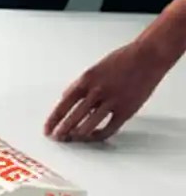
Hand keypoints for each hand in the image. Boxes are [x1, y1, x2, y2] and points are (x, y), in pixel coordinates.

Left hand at [45, 40, 171, 141]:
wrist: (147, 56)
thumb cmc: (120, 61)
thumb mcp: (93, 70)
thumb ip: (79, 86)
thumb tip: (65, 99)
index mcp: (85, 81)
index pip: (63, 105)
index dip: (53, 120)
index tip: (47, 130)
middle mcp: (96, 92)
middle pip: (73, 117)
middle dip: (62, 130)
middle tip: (57, 138)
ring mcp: (112, 101)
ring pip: (89, 125)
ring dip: (78, 135)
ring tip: (73, 138)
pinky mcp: (126, 110)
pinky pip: (109, 129)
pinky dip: (99, 135)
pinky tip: (94, 136)